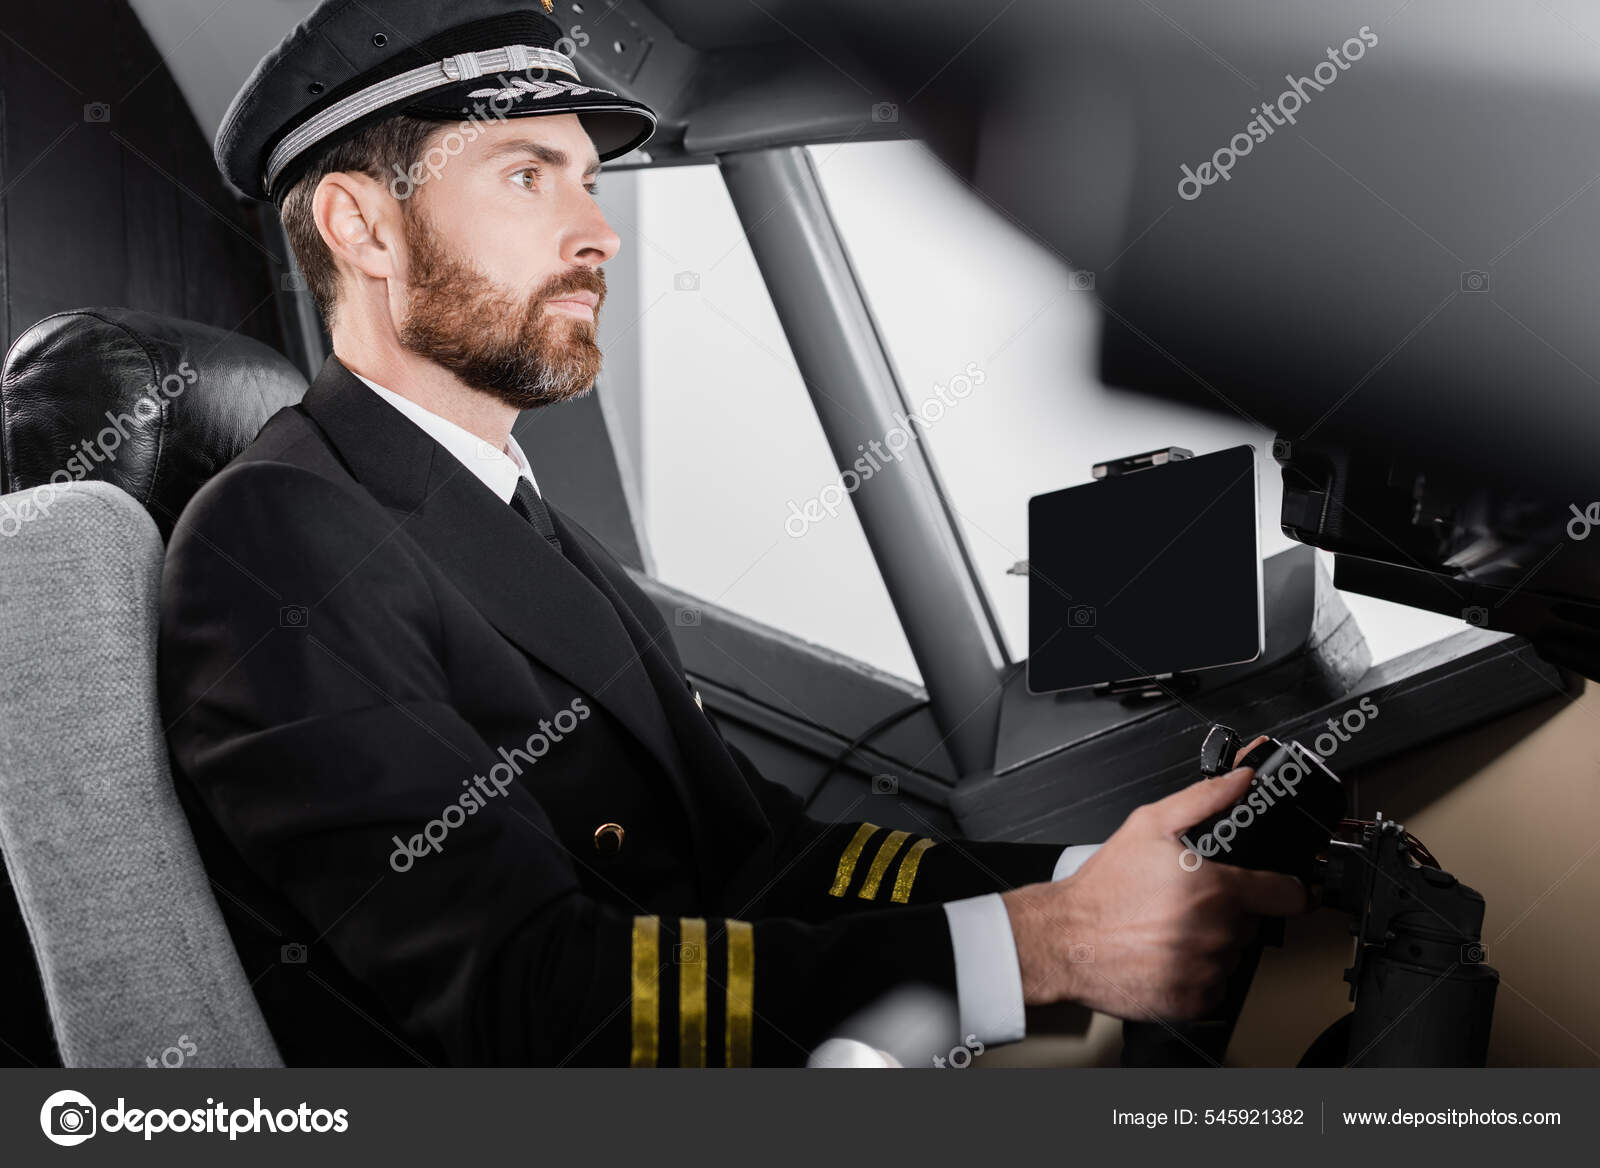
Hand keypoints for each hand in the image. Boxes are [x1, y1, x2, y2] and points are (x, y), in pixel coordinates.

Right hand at [1001, 761, 1306, 1021]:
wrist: (1064, 941)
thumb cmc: (1103, 889)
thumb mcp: (1148, 825)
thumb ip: (1204, 800)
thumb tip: (1242, 780)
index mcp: (1217, 890)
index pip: (1288, 896)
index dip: (1282, 888)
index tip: (1275, 890)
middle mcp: (1218, 933)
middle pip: (1252, 924)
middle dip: (1230, 912)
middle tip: (1192, 903)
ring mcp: (1208, 971)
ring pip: (1233, 955)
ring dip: (1213, 944)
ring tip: (1174, 930)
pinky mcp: (1194, 1002)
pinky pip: (1215, 987)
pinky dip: (1198, 975)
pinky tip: (1169, 956)